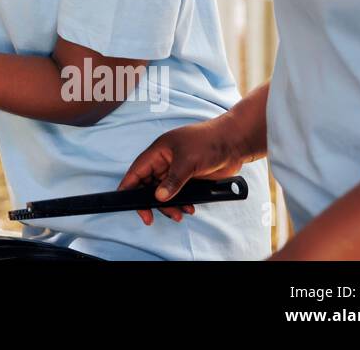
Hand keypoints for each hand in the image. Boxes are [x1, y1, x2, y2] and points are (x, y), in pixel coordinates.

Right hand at [117, 117, 250, 225]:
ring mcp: (177, 172)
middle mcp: (165, 162)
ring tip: (179, 215)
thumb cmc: (209, 142)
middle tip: (151, 217)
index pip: (137, 170)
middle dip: (150, 202)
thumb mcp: (188, 161)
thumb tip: (159, 197)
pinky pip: (179, 195)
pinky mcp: (190, 180)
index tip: (124, 202)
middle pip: (148, 186)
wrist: (235, 144)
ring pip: (164, 193)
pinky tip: (190, 209)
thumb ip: (173, 181)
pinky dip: (182, 204)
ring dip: (169, 206)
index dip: (129, 185)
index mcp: (158, 152)